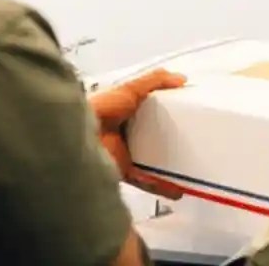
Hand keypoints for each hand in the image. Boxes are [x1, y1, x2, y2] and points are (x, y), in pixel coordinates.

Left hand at [88, 68, 186, 199]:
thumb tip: (180, 78)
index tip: (185, 114)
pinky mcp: (122, 171)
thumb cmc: (100, 109)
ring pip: (149, 161)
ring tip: (188, 168)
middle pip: (150, 138)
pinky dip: (161, 186)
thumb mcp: (129, 88)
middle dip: (168, 141)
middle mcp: (123, 133)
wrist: (77, 136)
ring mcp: (122, 153)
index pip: (148, 111)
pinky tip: (177, 189)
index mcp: (123, 111)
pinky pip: (145, 180)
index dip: (165, 112)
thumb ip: (154, 81)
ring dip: (167, 166)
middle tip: (191, 141)